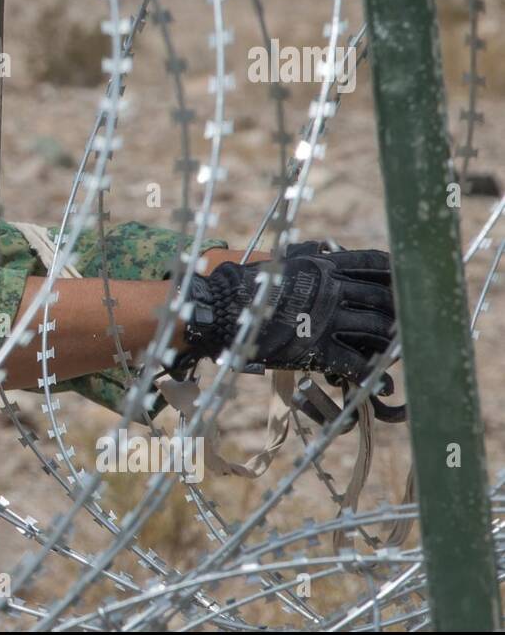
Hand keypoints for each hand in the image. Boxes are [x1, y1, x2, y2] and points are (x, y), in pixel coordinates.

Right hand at [186, 249, 396, 382]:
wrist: (222, 310)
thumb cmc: (246, 285)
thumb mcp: (281, 262)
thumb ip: (306, 258)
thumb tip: (318, 249)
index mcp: (325, 267)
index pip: (375, 263)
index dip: (397, 273)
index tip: (408, 281)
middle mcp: (333, 290)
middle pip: (383, 299)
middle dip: (401, 312)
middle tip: (412, 324)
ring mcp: (328, 320)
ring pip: (376, 331)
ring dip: (392, 345)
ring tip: (401, 354)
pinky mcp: (317, 348)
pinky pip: (355, 363)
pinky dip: (371, 377)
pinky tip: (381, 385)